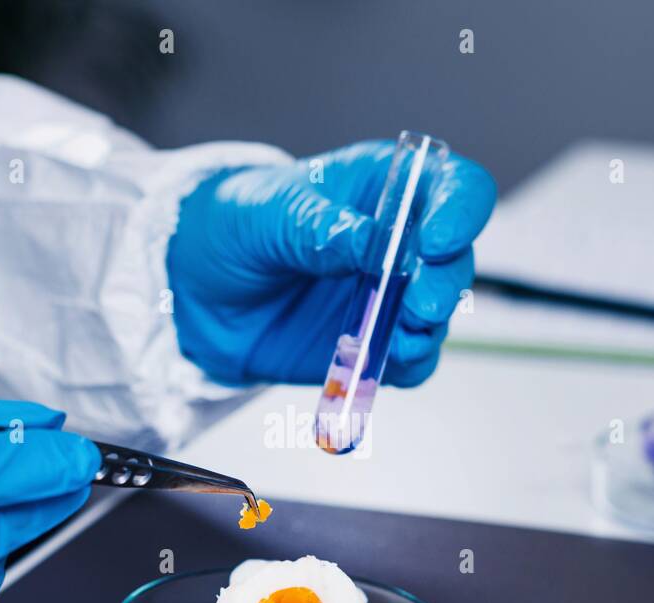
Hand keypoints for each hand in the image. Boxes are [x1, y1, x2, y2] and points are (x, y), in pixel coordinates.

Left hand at [168, 140, 495, 386]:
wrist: (193, 290)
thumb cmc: (233, 226)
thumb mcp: (268, 212)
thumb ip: (320, 227)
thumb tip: (371, 242)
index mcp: (382, 188)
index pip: (450, 187)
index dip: (460, 210)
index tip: (438, 240)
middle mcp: (398, 242)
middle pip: (455, 258)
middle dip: (446, 282)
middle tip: (421, 303)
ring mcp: (389, 296)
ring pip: (438, 314)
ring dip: (430, 328)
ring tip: (403, 336)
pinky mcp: (373, 343)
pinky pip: (410, 361)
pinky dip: (408, 364)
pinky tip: (388, 358)